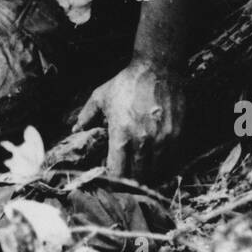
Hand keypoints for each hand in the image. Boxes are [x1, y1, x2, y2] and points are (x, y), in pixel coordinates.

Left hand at [76, 58, 186, 184]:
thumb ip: (87, 115)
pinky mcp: (176, 135)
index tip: (111, 182)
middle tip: (127, 182)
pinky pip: (171, 160)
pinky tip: (158, 165)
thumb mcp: (101, 96)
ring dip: (148, 176)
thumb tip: (76, 129)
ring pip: (155, 171)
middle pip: (137, 176)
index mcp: (120, 134)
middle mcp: (141, 141)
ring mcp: (161, 139)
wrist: (157, 68)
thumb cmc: (127, 82)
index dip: (113, 182)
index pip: (117, 172)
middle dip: (131, 182)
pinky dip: (163, 166)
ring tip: (142, 175)